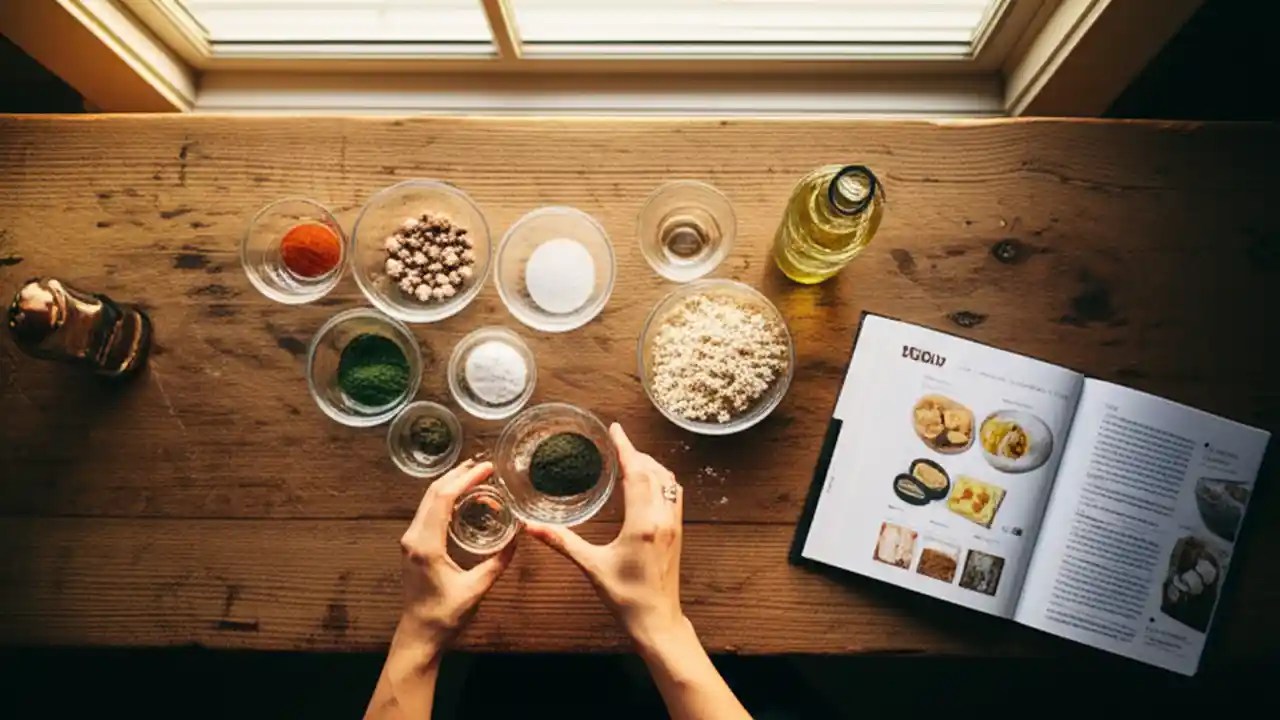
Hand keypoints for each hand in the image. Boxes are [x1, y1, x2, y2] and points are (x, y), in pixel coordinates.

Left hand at [397, 460, 515, 650]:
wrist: (419, 636)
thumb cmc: (444, 616)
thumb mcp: (476, 589)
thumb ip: (498, 561)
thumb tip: (517, 536)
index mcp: (426, 545)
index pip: (443, 498)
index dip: (465, 478)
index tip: (487, 468)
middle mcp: (413, 538)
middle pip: (433, 493)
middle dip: (459, 475)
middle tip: (485, 466)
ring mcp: (410, 541)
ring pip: (429, 500)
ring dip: (452, 485)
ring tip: (478, 477)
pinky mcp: (413, 546)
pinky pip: (428, 512)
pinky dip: (446, 499)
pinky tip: (464, 499)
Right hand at [526, 424, 685, 649]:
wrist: (658, 621)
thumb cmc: (627, 598)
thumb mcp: (592, 567)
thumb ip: (563, 542)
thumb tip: (532, 528)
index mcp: (643, 523)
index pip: (637, 472)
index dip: (626, 447)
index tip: (615, 429)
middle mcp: (663, 518)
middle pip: (654, 471)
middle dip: (636, 453)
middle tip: (616, 444)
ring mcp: (674, 525)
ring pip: (668, 481)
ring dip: (651, 465)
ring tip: (630, 459)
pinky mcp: (678, 532)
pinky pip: (673, 495)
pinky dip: (660, 480)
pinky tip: (646, 485)